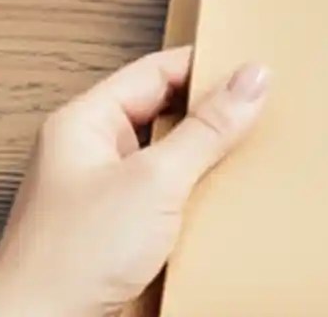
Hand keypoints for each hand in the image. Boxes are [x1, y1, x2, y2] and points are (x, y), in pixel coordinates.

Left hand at [0, 48, 269, 316]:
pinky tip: (223, 203)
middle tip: (259, 111)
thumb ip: (207, 128)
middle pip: (165, 112)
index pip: (156, 71)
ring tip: (246, 156)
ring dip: (206, 159)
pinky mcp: (118, 232)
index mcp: (84, 123)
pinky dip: (197, 196)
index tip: (254, 71)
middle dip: (212, 114)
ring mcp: (104, 194)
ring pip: (169, 157)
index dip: (206, 66)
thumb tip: (251, 79)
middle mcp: (90, 153)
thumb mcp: (154, 181)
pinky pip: (167, 198)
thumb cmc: (68, 261)